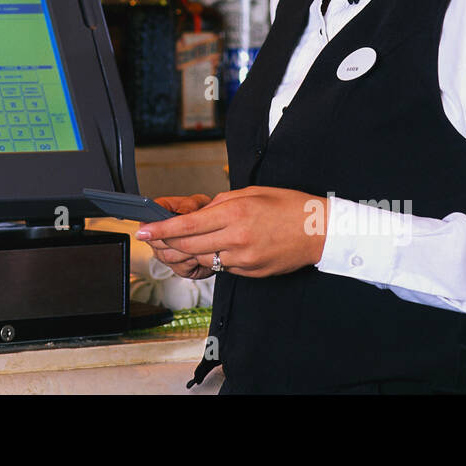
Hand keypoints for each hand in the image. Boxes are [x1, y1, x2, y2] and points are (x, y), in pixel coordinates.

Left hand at [137, 187, 328, 277]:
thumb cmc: (289, 206)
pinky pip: (223, 267)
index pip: (187, 225)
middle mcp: (237, 238)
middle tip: (154, 238)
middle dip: (167, 243)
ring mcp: (244, 259)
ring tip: (182, 242)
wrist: (320, 231)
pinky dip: (213, 258)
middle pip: (189, 245)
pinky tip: (215, 248)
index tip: (144, 231)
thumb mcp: (252, 193)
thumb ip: (221, 203)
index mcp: (236, 213)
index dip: (161, 230)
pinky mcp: (251, 272)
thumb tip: (198, 213)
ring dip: (189, 251)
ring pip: (203, 258)